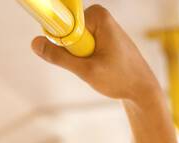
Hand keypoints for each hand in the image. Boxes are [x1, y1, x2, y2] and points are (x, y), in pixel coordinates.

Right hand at [29, 5, 160, 104]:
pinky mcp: (100, 38)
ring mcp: (101, 27)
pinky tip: (100, 66)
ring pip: (74, 42)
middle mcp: (99, 16)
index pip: (63, 21)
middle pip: (67, 32)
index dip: (62, 40)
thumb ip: (60, 57)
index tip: (73, 52)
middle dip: (74, 52)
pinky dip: (85, 60)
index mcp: (98, 16)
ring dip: (80, 58)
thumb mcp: (87, 71)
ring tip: (99, 67)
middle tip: (93, 64)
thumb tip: (35, 43)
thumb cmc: (121, 79)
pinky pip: (81, 46)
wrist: (143, 90)